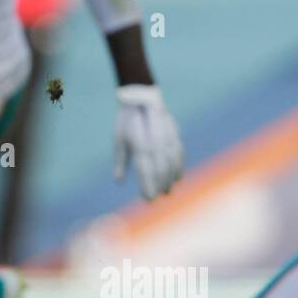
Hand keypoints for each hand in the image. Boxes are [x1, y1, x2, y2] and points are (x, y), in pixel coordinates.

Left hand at [113, 84, 183, 200]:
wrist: (141, 98)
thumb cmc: (127, 121)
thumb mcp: (119, 139)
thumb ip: (120, 161)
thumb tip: (118, 181)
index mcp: (139, 144)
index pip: (146, 171)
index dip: (149, 186)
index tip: (149, 199)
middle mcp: (155, 142)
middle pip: (161, 169)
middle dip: (161, 185)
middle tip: (159, 196)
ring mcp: (167, 137)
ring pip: (172, 162)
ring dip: (171, 178)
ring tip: (168, 190)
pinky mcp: (174, 133)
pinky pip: (179, 153)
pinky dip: (179, 166)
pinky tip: (178, 177)